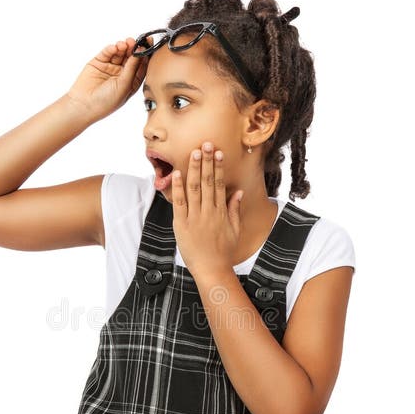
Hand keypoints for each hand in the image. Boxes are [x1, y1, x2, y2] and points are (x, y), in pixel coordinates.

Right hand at [66, 39, 147, 122]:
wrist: (84, 105)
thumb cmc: (107, 102)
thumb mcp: (124, 86)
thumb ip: (132, 68)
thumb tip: (140, 52)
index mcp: (131, 81)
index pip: (141, 65)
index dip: (146, 54)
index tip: (149, 42)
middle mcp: (122, 73)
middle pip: (131, 56)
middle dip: (134, 48)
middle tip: (136, 41)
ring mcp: (110, 67)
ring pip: (120, 53)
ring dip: (123, 46)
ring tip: (125, 44)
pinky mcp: (99, 62)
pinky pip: (107, 52)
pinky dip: (112, 48)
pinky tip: (115, 47)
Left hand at [171, 141, 243, 278]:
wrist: (212, 269)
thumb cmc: (223, 252)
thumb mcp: (234, 230)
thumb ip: (234, 210)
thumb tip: (237, 192)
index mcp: (221, 212)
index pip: (219, 184)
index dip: (218, 167)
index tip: (218, 153)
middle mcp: (209, 211)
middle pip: (207, 182)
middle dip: (207, 162)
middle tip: (206, 144)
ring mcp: (195, 217)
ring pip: (194, 188)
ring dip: (194, 169)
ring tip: (194, 153)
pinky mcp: (182, 225)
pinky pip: (180, 203)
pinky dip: (178, 188)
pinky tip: (177, 173)